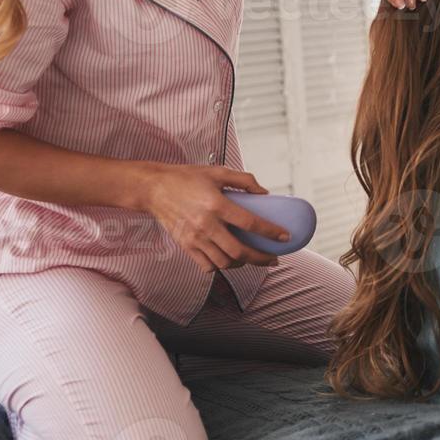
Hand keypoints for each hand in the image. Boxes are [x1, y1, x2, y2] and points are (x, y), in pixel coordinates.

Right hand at [135, 164, 288, 271]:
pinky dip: (221, 267)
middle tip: (273, 258)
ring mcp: (195, 238)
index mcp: (217, 204)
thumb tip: (264, 193)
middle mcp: (206, 225)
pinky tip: (229, 260)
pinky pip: (207, 266)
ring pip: (224, 263)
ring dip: (243, 264)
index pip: (250, 223)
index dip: (271, 232)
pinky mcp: (186, 246)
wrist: (154, 189)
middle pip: (239, 251)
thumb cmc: (187, 178)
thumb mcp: (218, 172)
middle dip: (261, 258)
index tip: (284, 237)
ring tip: (252, 259)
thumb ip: (244, 180)